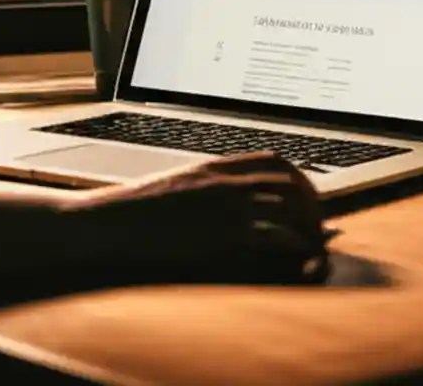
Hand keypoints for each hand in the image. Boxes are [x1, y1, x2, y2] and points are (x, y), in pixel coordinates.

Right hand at [71, 152, 330, 283]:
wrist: (106, 223)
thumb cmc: (131, 212)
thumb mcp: (172, 188)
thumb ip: (203, 189)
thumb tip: (226, 204)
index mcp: (213, 168)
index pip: (273, 160)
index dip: (298, 180)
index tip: (303, 201)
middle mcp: (226, 181)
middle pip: (291, 181)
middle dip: (312, 205)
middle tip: (316, 230)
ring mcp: (226, 206)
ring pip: (292, 206)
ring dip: (310, 228)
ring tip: (311, 250)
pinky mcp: (223, 235)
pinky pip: (277, 235)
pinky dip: (296, 248)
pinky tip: (298, 263)